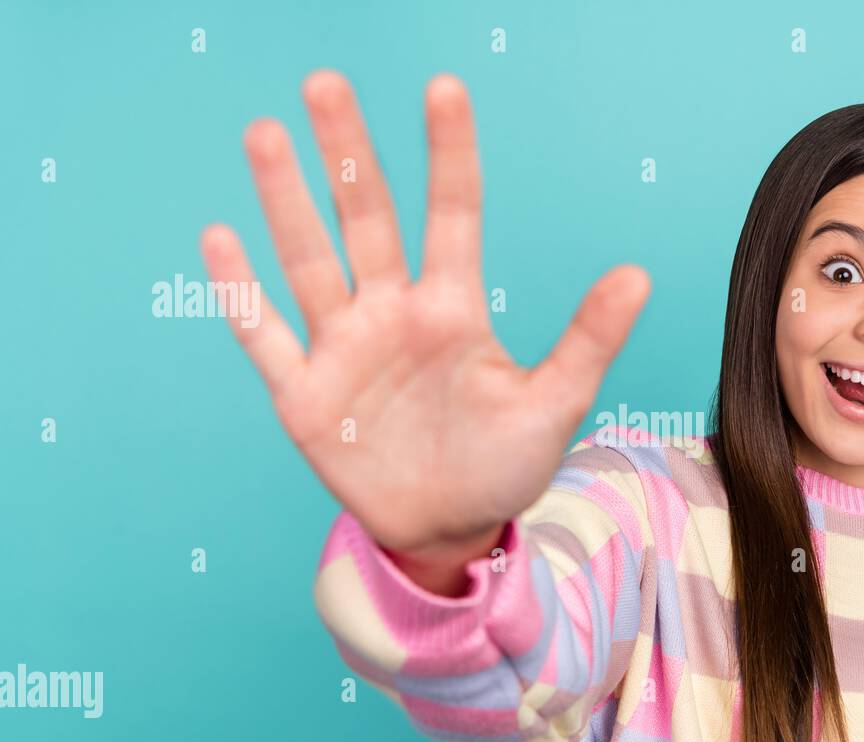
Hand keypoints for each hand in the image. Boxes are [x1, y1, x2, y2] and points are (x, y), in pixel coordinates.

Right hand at [199, 70, 650, 557]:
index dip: (449, 154)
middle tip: (327, 83)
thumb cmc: (504, 466)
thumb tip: (639, 273)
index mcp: (452, 309)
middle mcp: (393, 314)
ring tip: (265, 134)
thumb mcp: (554, 404)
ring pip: (310, 262)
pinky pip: (266, 336)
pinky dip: (242, 293)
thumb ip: (587, 340)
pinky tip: (220, 237)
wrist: (448, 531)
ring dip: (286, 202)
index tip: (444, 89)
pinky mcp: (304, 395)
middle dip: (347, 154)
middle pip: (366, 219)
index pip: (452, 214)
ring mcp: (343, 349)